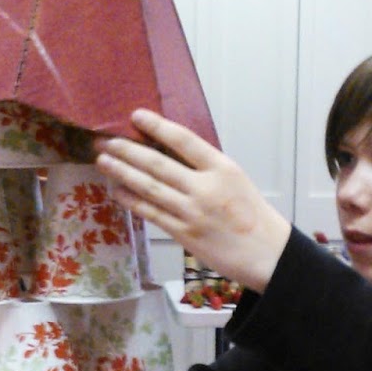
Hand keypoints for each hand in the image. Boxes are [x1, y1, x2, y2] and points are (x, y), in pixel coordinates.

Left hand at [95, 110, 290, 292]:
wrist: (268, 254)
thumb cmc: (252, 215)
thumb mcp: (236, 180)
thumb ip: (206, 168)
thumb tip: (169, 152)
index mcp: (222, 168)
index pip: (183, 140)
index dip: (157, 126)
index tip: (136, 116)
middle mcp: (205, 187)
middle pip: (158, 163)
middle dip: (127, 150)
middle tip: (104, 141)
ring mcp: (192, 212)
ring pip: (149, 187)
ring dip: (122, 173)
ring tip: (103, 161)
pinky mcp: (184, 234)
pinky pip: (151, 213)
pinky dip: (132, 201)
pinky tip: (117, 191)